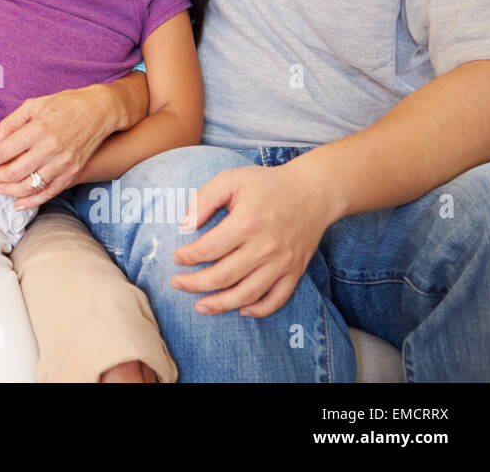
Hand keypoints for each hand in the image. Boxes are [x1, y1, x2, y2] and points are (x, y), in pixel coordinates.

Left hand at [0, 84, 121, 208]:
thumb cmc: (65, 104)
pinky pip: (49, 193)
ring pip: (30, 186)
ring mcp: (63, 163)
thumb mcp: (33, 105)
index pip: (5, 151)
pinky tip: (18, 203)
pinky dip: (32, 201)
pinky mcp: (73, 173)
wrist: (100, 110)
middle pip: (15, 172)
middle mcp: (50, 148)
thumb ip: (9, 124)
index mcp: (38, 128)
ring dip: (10, 191)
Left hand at [170, 156, 339, 316]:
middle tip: (177, 284)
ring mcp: (282, 262)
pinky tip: (240, 309)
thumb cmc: (267, 184)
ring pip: (248, 294)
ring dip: (221, 304)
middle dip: (195, 284)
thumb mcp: (231, 179)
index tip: (176, 258)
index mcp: (247, 222)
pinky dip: (259, 310)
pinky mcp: (295, 271)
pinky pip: (277, 298)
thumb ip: (204, 200)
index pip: (209, 248)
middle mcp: (265, 246)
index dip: (188, 256)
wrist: (313, 191)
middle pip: (224, 276)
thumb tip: (184, 225)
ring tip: (200, 307)